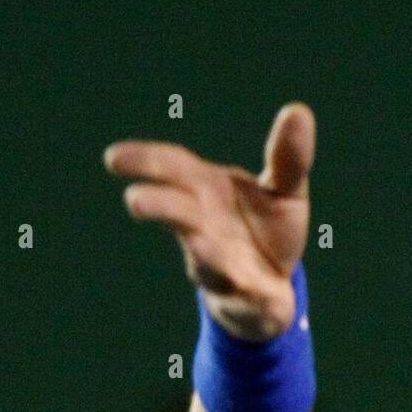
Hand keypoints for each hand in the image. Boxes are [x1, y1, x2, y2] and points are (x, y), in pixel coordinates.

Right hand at [102, 102, 315, 339]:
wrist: (274, 286)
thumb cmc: (268, 229)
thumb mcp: (286, 191)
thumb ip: (289, 158)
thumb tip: (299, 110)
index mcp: (208, 194)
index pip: (174, 171)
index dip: (146, 162)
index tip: (112, 158)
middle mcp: (205, 230)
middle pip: (179, 216)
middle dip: (160, 208)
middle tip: (135, 201)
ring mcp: (221, 268)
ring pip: (207, 263)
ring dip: (202, 254)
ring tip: (198, 244)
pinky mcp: (245, 302)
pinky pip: (248, 302)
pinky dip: (257, 301)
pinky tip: (271, 301)